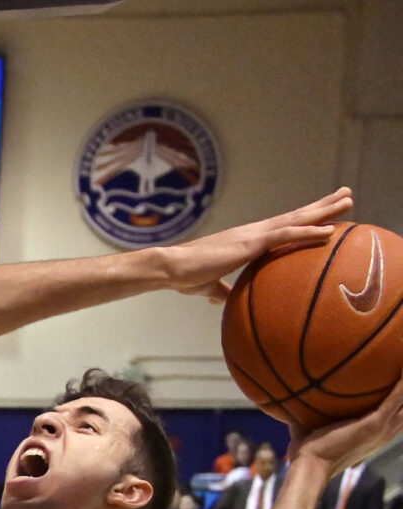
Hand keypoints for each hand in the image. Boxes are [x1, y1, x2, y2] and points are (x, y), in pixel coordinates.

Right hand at [165, 187, 351, 301]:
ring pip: (296, 219)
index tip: (325, 213)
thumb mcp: (209, 285)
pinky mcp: (250, 242)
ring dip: (324, 211)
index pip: (282, 226)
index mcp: (246, 240)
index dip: (303, 219)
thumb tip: (225, 300)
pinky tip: (329, 230)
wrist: (172, 269)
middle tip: (347, 194)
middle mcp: (253, 231)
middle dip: (322, 206)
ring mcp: (253, 234)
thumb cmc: (186, 276)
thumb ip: (222, 290)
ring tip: (348, 200)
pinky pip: (286, 235)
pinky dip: (308, 232)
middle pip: (295, 216)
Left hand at [288, 372, 402, 475]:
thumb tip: (287, 405)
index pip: (394, 420)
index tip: (398, 391)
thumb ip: (306, 417)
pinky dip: (402, 385)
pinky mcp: (374, 423)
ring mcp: (381, 429)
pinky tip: (402, 366)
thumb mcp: (310, 430)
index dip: (400, 407)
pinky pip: (396, 399)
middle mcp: (382, 434)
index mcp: (372, 437)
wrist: (309, 465)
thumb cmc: (306, 453)